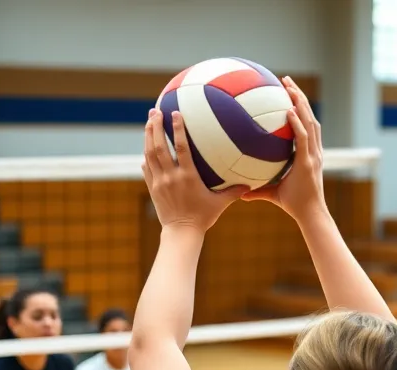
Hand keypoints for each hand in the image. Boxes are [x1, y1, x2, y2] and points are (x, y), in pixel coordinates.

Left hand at [141, 109, 245, 232]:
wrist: (181, 233)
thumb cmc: (203, 217)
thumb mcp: (220, 204)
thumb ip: (234, 192)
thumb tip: (250, 184)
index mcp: (188, 176)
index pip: (181, 147)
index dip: (178, 128)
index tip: (175, 113)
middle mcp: (171, 176)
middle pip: (160, 146)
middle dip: (155, 126)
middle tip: (155, 110)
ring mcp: (159, 182)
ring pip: (150, 154)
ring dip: (148, 136)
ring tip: (149, 121)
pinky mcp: (152, 188)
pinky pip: (146, 167)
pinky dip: (146, 155)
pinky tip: (147, 146)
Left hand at [240, 77, 324, 221]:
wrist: (309, 215)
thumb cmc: (293, 205)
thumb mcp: (272, 192)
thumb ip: (257, 190)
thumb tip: (239, 193)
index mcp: (308, 154)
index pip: (305, 125)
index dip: (299, 108)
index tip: (287, 94)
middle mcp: (313, 151)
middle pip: (309, 117)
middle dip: (299, 97)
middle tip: (287, 81)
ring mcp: (313, 155)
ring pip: (310, 122)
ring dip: (301, 103)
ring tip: (290, 87)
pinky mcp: (309, 162)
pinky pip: (303, 138)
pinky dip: (298, 123)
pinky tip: (289, 110)